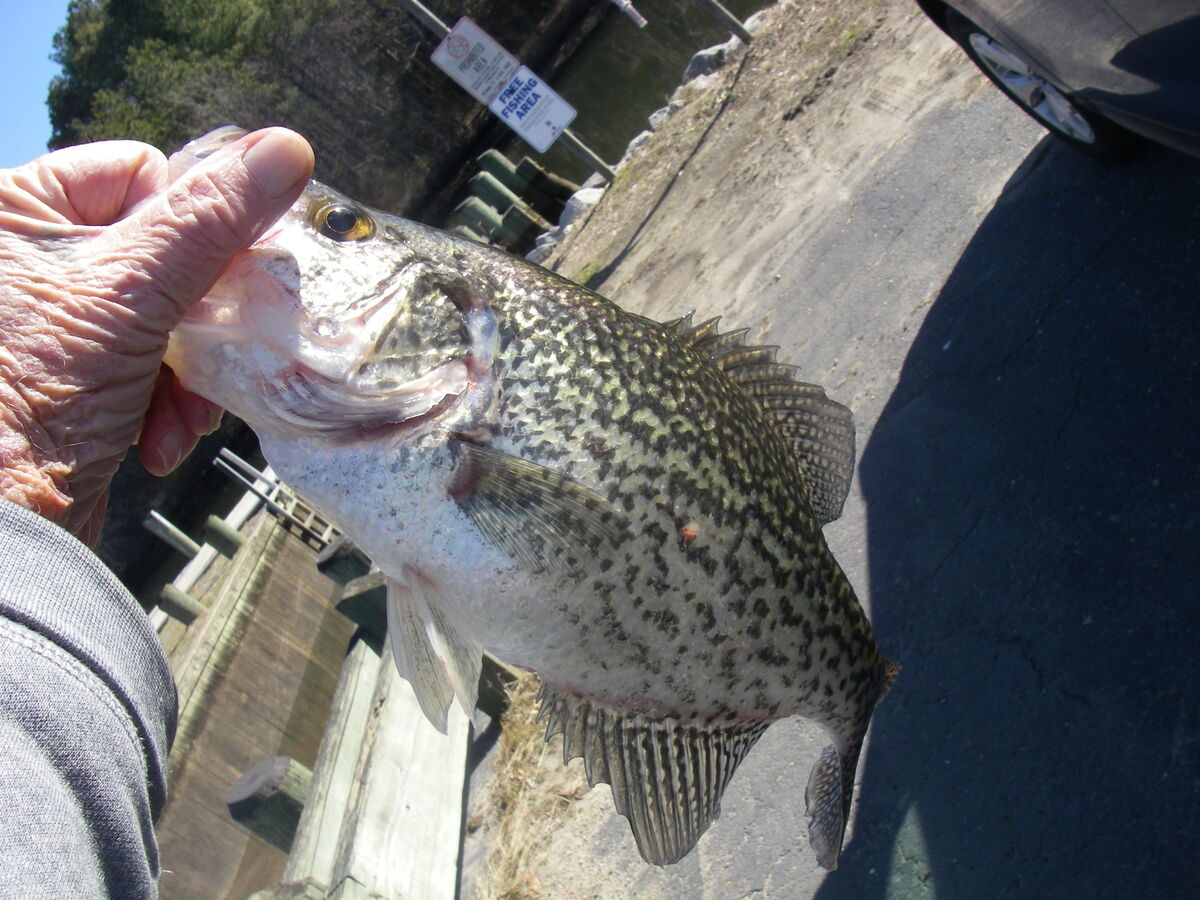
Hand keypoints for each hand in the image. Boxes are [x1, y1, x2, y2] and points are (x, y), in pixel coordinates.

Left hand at [0, 128, 313, 543]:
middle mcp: (23, 259)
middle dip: (194, 317)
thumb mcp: (131, 295)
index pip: (136, 171)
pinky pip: (150, 362)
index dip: (190, 222)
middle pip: (159, 249)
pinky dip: (167, 400)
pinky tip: (157, 436)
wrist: (4, 537)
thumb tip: (287, 150)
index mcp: (9, 210)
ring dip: (187, 369)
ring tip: (178, 415)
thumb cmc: (29, 403)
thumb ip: (210, 220)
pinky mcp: (71, 378)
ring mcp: (48, 322)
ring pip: (164, 313)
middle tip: (206, 354)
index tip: (215, 276)